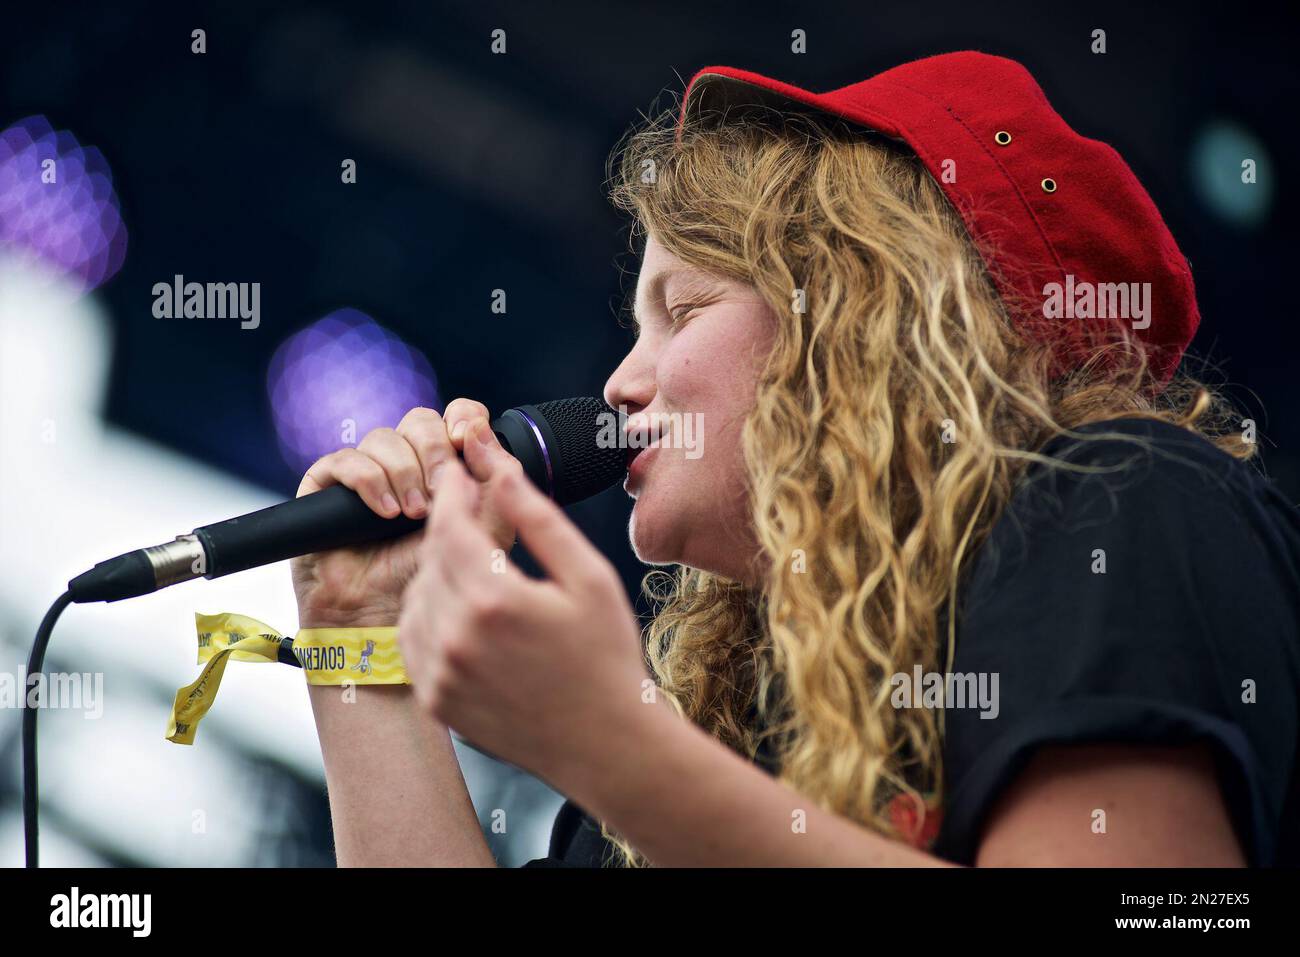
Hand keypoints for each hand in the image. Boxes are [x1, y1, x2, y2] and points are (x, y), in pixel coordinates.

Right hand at [291, 399, 521, 627]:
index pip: (456, 417)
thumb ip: (496, 478)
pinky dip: (367, 480)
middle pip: (420, 421)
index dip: (462, 418)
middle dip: (433, 451)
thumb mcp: (490, 531)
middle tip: (438, 493)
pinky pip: (344, 460)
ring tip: (411, 515)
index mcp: (449, 470)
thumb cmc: (440, 585)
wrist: (391, 624)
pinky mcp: (327, 491)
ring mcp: (367, 477)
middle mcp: (408, 467)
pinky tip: (384, 512)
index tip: (466, 438)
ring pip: (383, 438)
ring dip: (402, 473)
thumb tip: (477, 426)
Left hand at [397, 456, 650, 782]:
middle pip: (429, 558)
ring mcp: (440, 673)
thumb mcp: (588, 576)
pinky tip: (465, 614)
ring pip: (415, 598)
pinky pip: (413, 640)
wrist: (606, 746)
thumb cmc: (607, 659)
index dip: (451, 491)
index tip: (458, 472)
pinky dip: (429, 616)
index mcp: (494, 599)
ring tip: (479, 572)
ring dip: (437, 573)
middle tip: (473, 515)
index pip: (449, 524)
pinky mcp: (436, 701)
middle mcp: (455, 637)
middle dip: (448, 529)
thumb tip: (499, 467)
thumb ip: (538, 518)